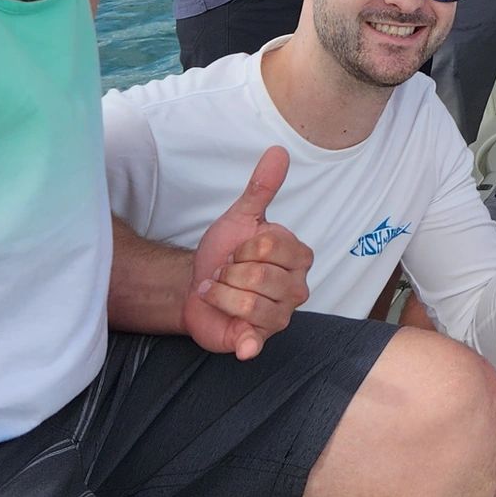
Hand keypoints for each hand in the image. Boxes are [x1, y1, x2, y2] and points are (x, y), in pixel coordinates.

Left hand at [185, 147, 313, 360]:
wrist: (196, 285)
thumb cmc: (224, 253)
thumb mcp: (239, 217)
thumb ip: (261, 187)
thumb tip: (278, 152)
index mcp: (298, 257)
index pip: (269, 247)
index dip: (241, 247)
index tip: (236, 250)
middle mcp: (296, 289)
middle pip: (258, 277)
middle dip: (228, 272)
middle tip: (225, 273)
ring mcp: (280, 317)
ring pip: (248, 304)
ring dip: (220, 295)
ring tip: (218, 291)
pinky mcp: (258, 341)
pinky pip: (255, 342)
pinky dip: (247, 344)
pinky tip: (241, 342)